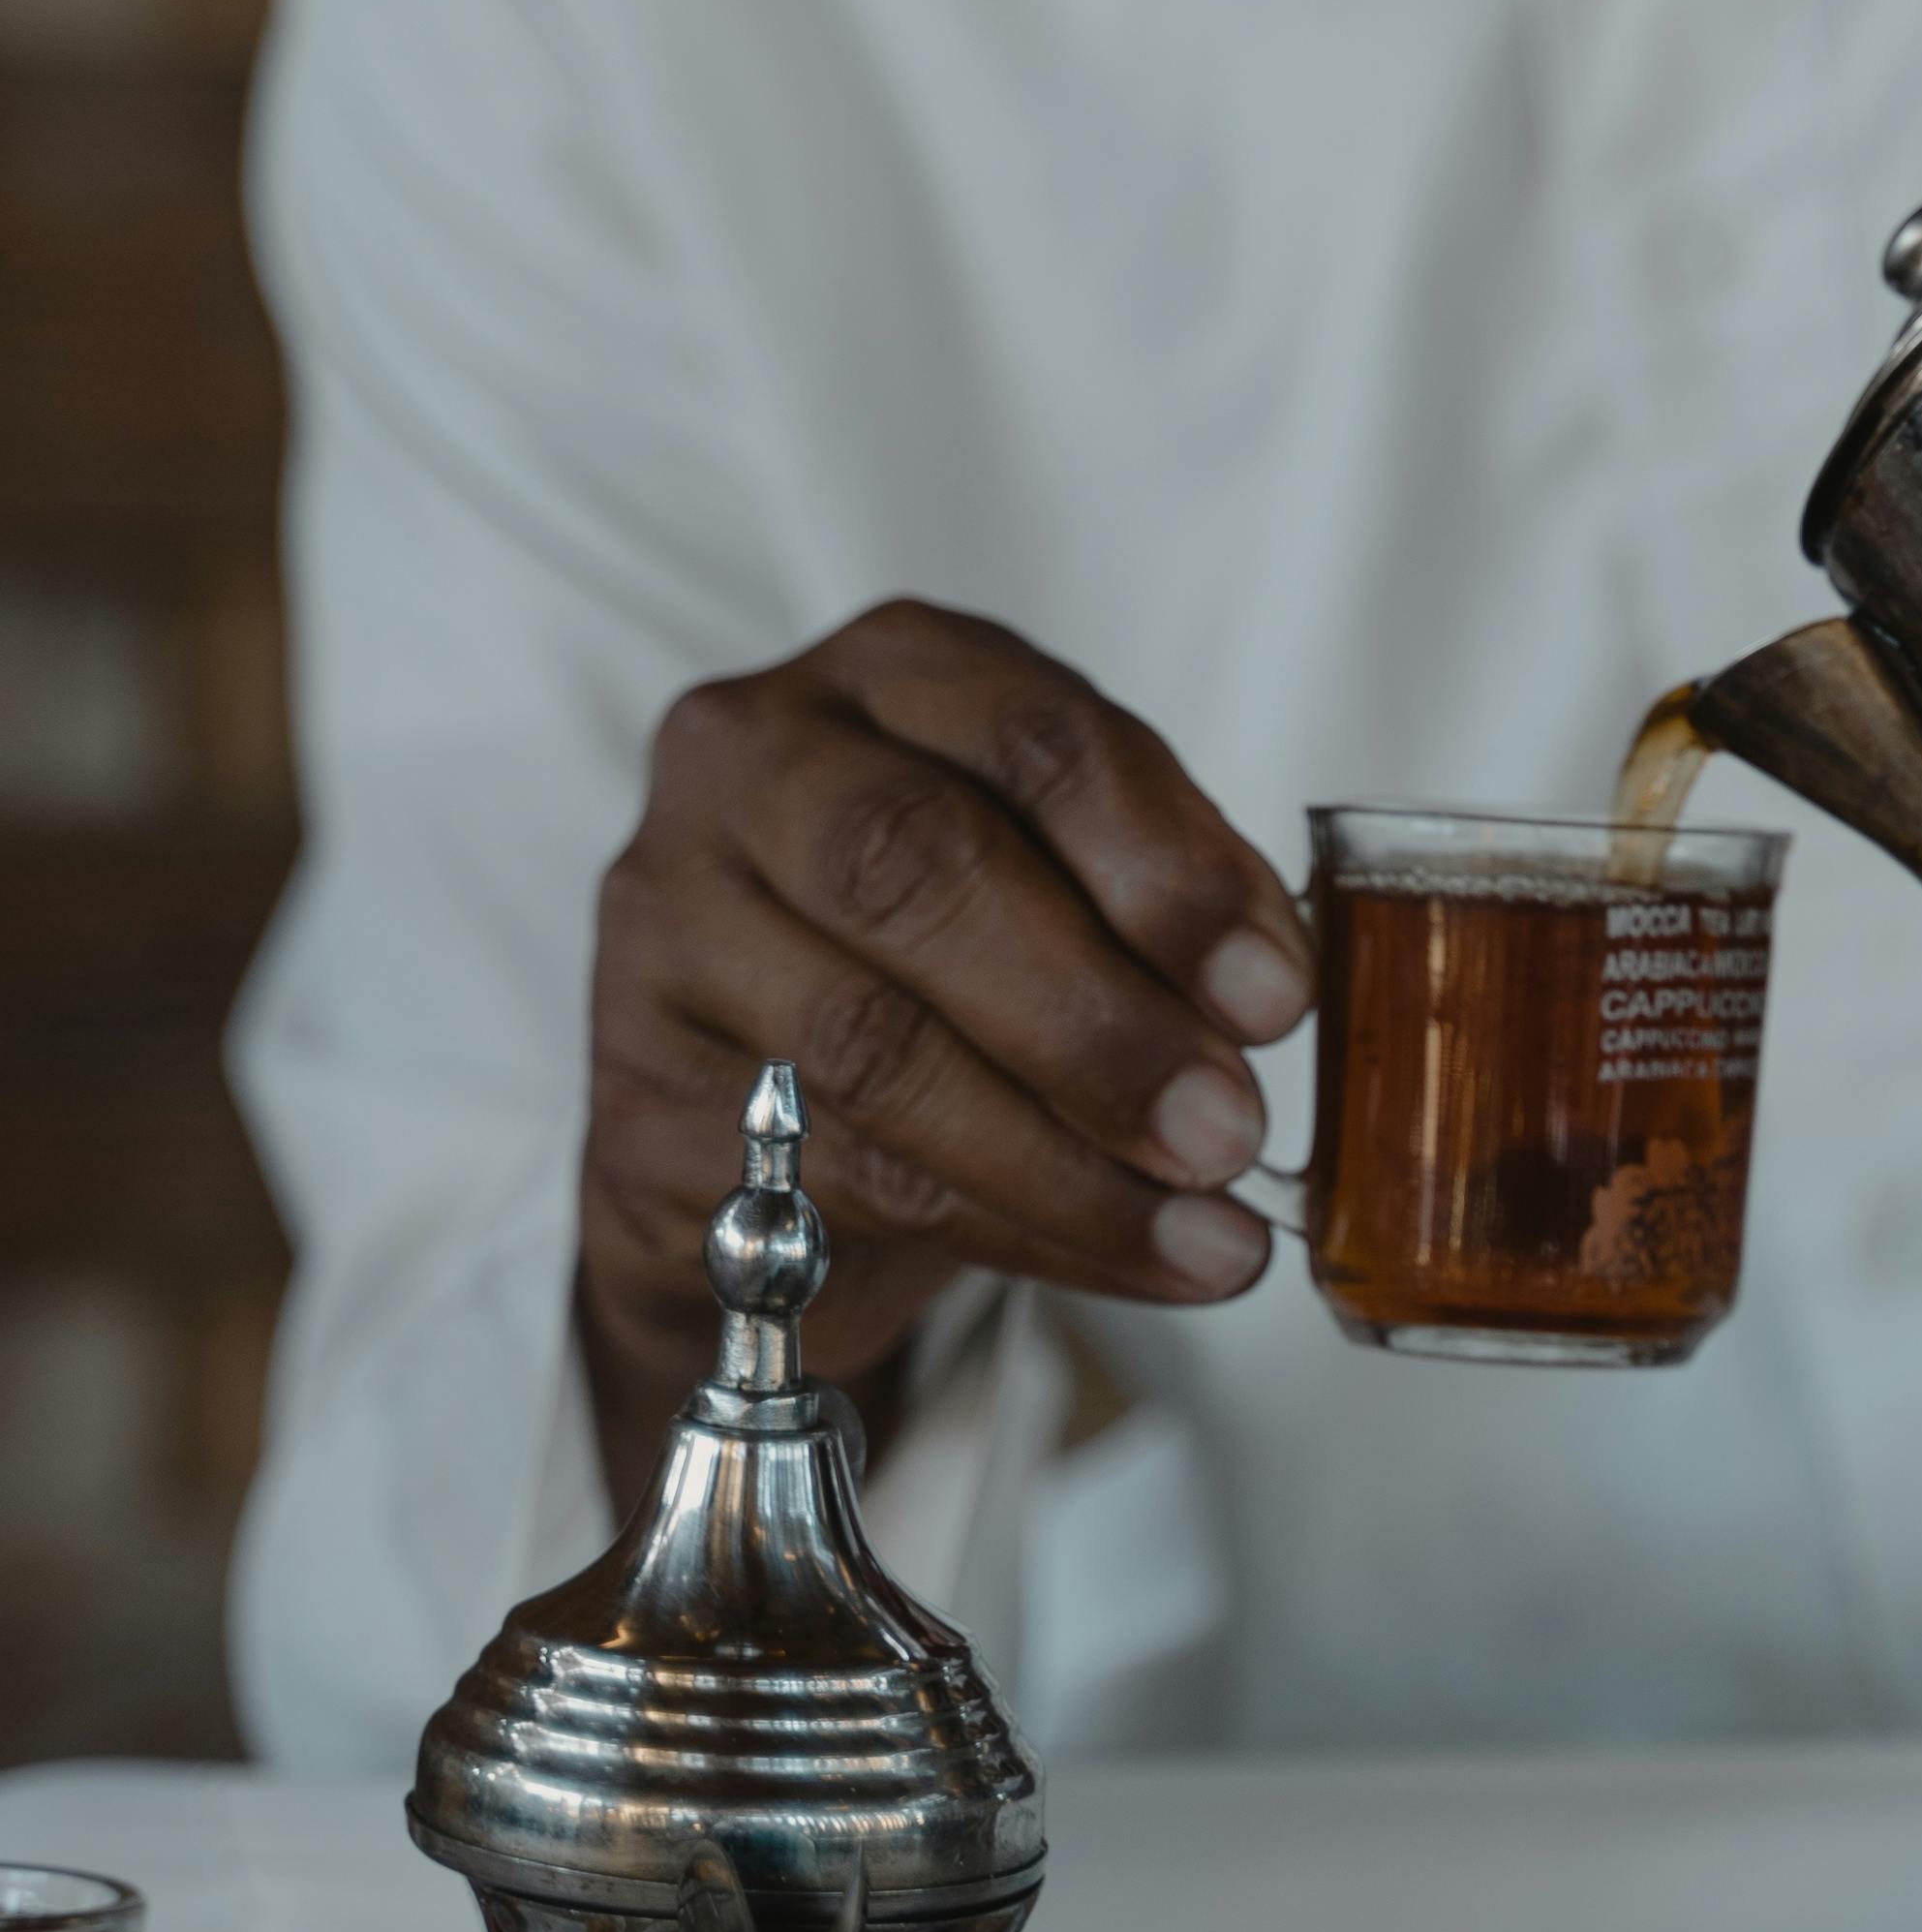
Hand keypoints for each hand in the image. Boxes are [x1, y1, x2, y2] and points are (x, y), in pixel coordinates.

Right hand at [579, 600, 1305, 1506]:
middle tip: (1229, 1129)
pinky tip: (1133, 1260)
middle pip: (916, 870)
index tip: (1274, 995)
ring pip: (871, 1041)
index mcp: (889, 671)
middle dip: (1098, 1019)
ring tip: (1209, 1225)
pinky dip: (1014, 1229)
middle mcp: (749, 760)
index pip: (1033, 733)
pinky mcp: (637, 1089)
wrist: (750, 1117)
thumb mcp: (1055, 873)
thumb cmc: (943, 956)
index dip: (1166, 867)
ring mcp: (668, 920)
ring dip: (1067, 1156)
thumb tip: (1265, 996)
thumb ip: (1149, 902)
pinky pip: (837, 1171)